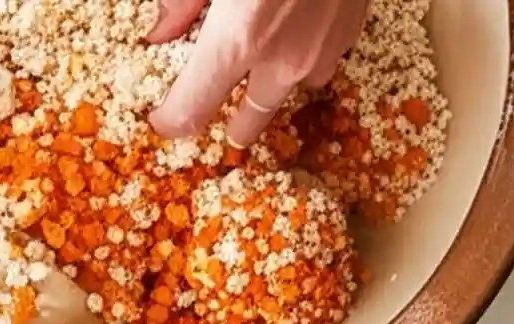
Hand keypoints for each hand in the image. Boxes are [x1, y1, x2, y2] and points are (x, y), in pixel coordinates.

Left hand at [148, 0, 369, 146]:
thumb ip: (179, 0)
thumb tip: (159, 30)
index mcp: (237, 41)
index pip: (191, 112)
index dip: (171, 121)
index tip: (162, 117)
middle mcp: (284, 58)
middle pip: (249, 122)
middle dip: (226, 122)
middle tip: (210, 111)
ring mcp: (325, 47)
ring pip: (291, 90)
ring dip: (271, 86)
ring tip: (255, 65)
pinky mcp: (354, 29)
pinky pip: (324, 61)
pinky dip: (303, 55)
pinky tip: (292, 28)